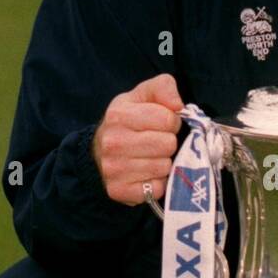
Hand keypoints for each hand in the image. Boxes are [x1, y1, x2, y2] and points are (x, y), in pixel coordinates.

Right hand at [92, 73, 183, 205]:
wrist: (99, 151)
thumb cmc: (128, 120)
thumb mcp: (142, 95)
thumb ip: (163, 87)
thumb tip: (178, 105)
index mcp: (118, 115)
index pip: (168, 119)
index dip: (171, 121)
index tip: (162, 124)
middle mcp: (113, 142)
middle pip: (168, 144)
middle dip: (168, 142)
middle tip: (156, 141)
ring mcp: (114, 169)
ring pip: (164, 167)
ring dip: (163, 163)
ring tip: (150, 156)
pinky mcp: (119, 190)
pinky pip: (157, 188)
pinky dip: (156, 182)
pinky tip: (146, 174)